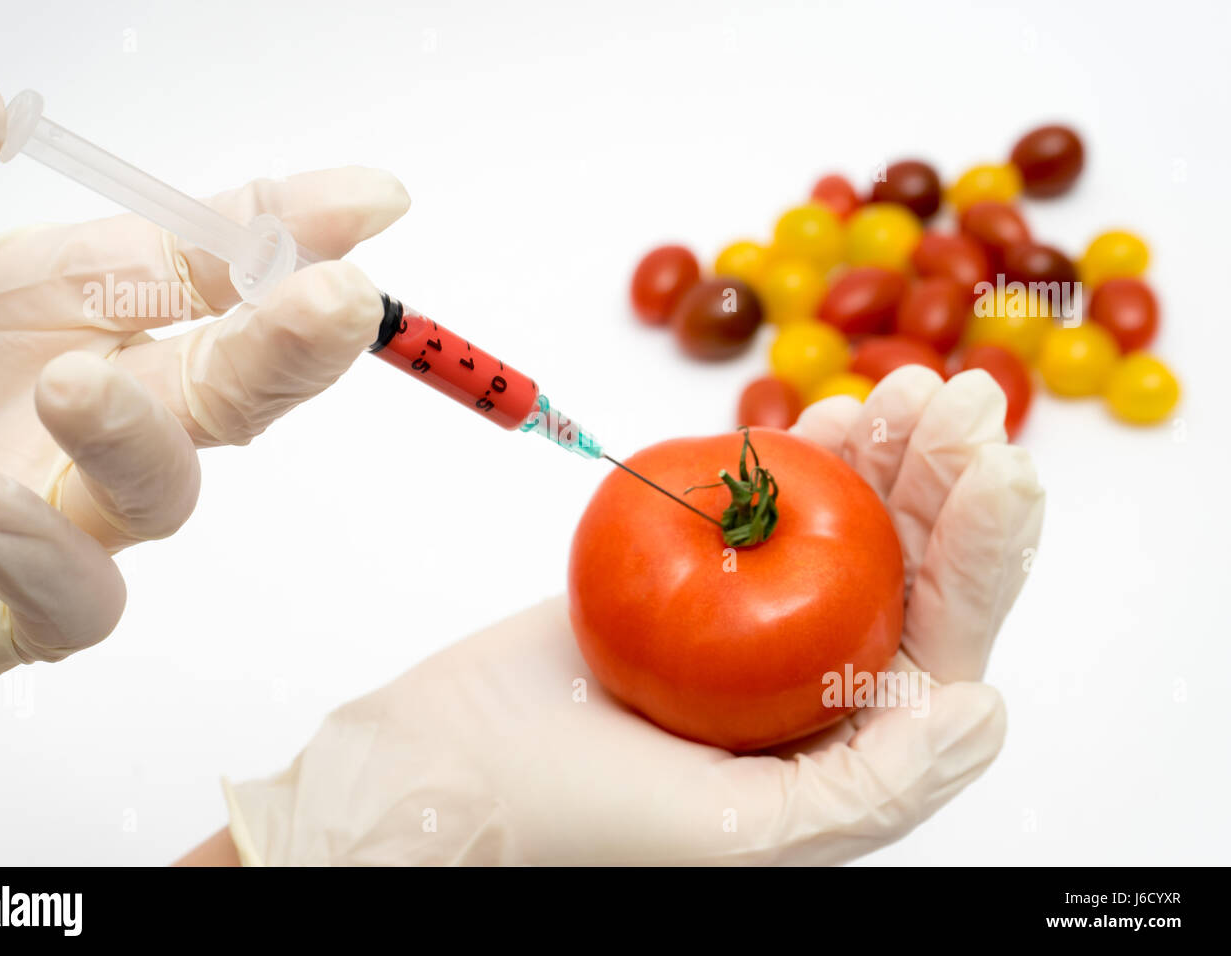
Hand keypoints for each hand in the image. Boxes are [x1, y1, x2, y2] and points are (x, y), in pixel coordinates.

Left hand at [0, 71, 407, 676]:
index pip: (217, 264)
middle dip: (297, 345)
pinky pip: (73, 610)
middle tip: (332, 304)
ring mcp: (56, 513)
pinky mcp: (3, 612)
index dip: (296, 231)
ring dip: (140, 445)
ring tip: (72, 388)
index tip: (370, 204)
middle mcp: (88, 407)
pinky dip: (46, 562)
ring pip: (165, 498)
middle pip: (234, 385)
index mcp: (72, 306)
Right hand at [225, 367, 1043, 864]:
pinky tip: (826, 416)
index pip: (945, 646)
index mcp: (850, 753)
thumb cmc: (581, 821)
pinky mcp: (697, 578)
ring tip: (902, 391)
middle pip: (910, 574)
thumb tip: (980, 708)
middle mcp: (817, 689)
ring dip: (885, 456)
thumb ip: (871, 788)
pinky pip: (764, 508)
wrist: (451, 766)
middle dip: (946, 482)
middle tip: (956, 399)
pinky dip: (796, 459)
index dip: (983, 555)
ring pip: (846, 530)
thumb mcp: (745, 837)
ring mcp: (756, 627)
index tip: (996, 469)